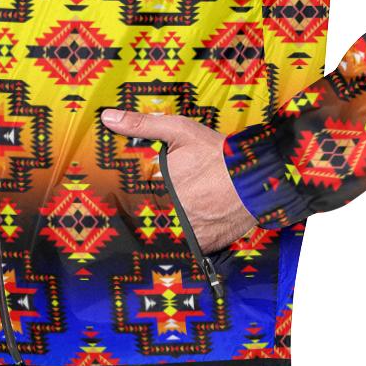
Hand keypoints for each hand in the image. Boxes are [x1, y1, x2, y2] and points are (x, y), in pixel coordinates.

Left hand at [100, 108, 256, 253]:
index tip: (118, 197)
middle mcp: (169, 212)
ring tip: (176, 215)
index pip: (127, 199)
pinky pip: (185, 247)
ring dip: (165, 228)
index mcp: (156, 185)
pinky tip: (190, 226)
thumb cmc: (216, 153)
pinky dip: (185, 240)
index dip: (124, 198)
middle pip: (145, 219)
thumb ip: (142, 125)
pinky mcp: (203, 245)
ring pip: (164, 235)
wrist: (257, 176)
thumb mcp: (180, 131)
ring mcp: (186, 231)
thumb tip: (108, 118)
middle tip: (156, 205)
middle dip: (147, 213)